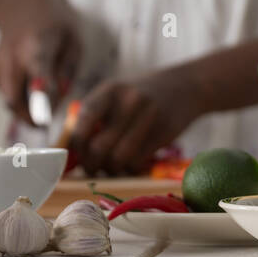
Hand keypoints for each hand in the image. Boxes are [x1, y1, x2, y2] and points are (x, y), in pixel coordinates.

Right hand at [0, 0, 81, 124]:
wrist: (18, 2)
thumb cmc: (52, 21)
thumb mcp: (72, 38)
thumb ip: (67, 69)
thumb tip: (59, 98)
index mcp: (38, 43)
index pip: (38, 71)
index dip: (41, 95)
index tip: (44, 118)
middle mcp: (13, 55)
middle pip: (15, 97)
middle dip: (31, 118)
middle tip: (45, 124)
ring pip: (9, 100)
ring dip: (25, 111)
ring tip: (41, 104)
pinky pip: (6, 94)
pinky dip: (19, 99)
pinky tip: (29, 88)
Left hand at [69, 70, 201, 175]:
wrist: (185, 86)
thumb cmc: (140, 96)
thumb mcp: (115, 95)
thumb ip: (94, 116)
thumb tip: (72, 151)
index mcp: (108, 91)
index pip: (82, 123)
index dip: (77, 146)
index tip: (78, 156)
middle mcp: (128, 102)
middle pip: (99, 147)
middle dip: (92, 165)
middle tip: (93, 169)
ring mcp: (148, 116)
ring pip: (118, 158)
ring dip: (111, 170)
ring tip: (111, 168)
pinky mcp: (164, 133)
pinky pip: (138, 161)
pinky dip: (129, 168)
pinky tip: (130, 164)